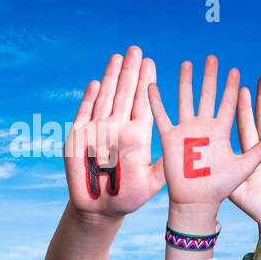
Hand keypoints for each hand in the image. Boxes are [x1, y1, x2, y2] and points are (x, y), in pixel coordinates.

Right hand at [64, 46, 164, 218]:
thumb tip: (181, 150)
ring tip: (117, 57)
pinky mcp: (78, 138)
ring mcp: (97, 131)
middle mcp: (117, 128)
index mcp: (137, 135)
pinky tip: (95, 83)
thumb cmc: (127, 198)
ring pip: (106, 98)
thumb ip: (164, 165)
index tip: (151, 62)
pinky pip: (84, 114)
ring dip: (111, 78)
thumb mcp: (151, 183)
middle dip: (130, 72)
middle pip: (124, 94)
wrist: (99, 209)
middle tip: (136, 49)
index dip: (146, 83)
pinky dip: (89, 99)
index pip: (142, 103)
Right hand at [148, 56, 260, 212]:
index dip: (231, 87)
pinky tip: (151, 86)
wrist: (197, 202)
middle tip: (212, 58)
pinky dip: (156, 101)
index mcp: (221, 131)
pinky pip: (161, 116)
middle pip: (207, 95)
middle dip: (209, 77)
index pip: (227, 103)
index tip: (234, 70)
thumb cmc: (221, 188)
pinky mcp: (169, 138)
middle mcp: (203, 127)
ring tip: (187, 63)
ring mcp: (185, 131)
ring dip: (185, 82)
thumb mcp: (244, 166)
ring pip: (185, 100)